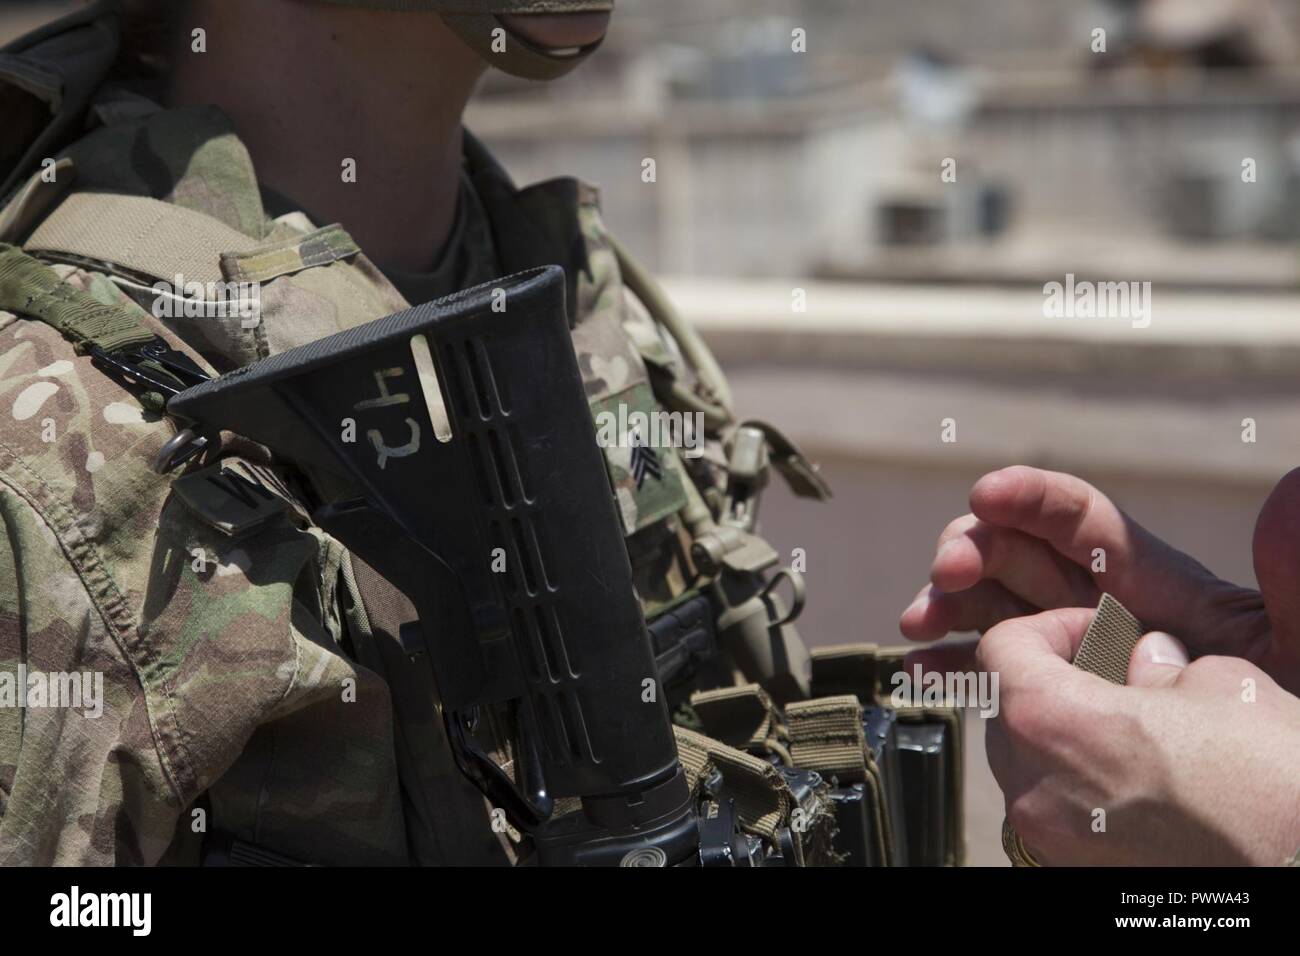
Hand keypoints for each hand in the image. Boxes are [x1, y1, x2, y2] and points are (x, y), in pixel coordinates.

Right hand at [900, 465, 1299, 693]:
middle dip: (973, 549)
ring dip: (948, 605)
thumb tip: (1287, 494)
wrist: (1272, 816)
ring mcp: (1069, 651)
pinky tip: (922, 670)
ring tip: (918, 622)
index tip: (988, 492)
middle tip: (946, 572)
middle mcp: (1099, 605)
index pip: (1080, 520)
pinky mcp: (1051, 696)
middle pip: (1018, 555)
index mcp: (1150, 580)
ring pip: (992, 608)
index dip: (1031, 497)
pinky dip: (952, 664)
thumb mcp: (1295, 645)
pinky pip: (991, 671)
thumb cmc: (1293, 724)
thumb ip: (1293, 578)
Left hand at [981, 609, 1299, 865]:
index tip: (1095, 629)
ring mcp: (1048, 835)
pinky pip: (1058, 807)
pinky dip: (1085, 782)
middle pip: (1009, 707)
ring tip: (1141, 730)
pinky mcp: (1073, 868)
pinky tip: (1145, 777)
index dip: (1047, 627)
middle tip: (1120, 674)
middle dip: (1058, 681)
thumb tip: (1145, 658)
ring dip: (1071, 734)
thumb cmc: (1268, 785)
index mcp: (1048, 721)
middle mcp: (1029, 784)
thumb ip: (1160, 663)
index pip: (999, 649)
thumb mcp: (1222, 686)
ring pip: (1031, 760)